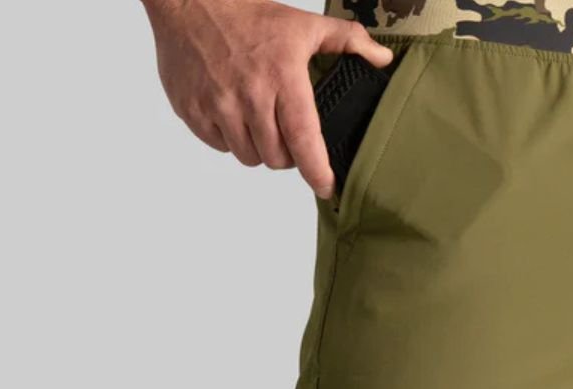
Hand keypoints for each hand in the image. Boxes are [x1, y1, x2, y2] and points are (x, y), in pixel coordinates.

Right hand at [141, 0, 392, 197]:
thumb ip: (348, 40)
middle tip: (290, 138)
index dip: (316, 169)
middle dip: (288, 156)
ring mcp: (217, 104)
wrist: (190, 3)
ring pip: (248, 156)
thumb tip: (382, 59)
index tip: (327, 187)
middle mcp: (249, 95)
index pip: (302, 137)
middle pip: (276, 156)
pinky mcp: (191, 110)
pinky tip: (236, 118)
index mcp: (282, 77)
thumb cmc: (249, 15)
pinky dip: (230, 141)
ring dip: (260, 151)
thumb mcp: (305, 24)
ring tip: (263, 126)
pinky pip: (219, 146)